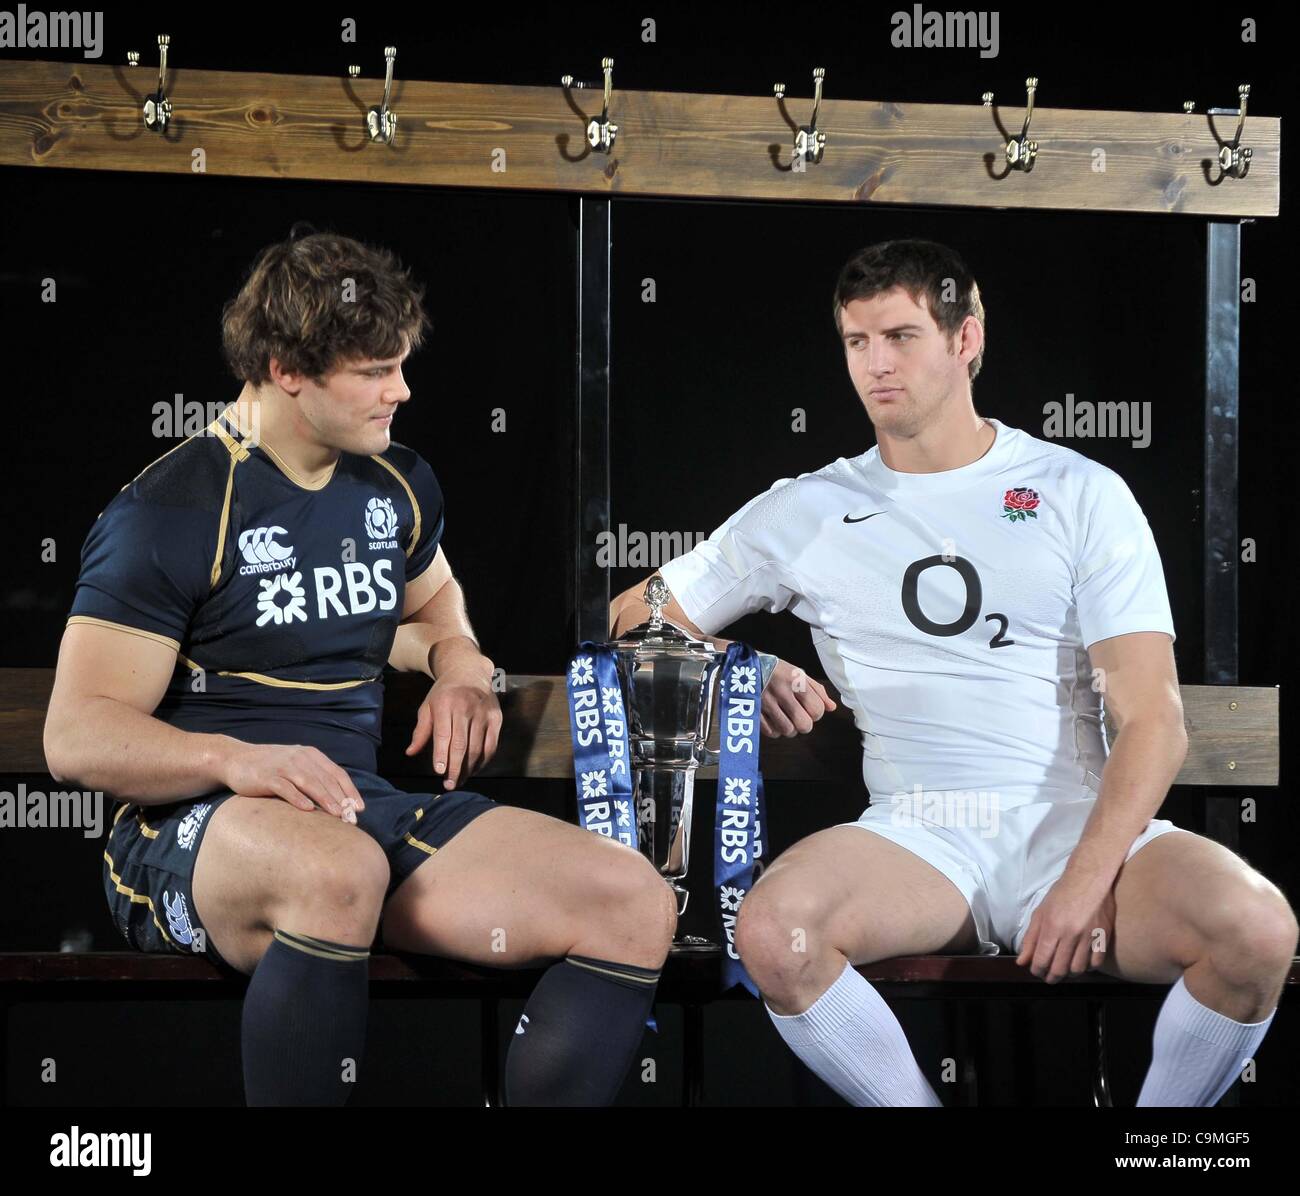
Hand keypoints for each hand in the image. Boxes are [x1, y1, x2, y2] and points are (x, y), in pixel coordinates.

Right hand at [221, 744, 364, 820]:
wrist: (236, 759)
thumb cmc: (271, 767)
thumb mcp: (296, 766)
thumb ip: (315, 778)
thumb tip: (338, 801)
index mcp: (311, 755)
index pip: (337, 773)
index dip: (350, 791)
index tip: (360, 808)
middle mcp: (300, 758)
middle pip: (326, 780)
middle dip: (342, 800)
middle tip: (352, 818)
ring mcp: (283, 767)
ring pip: (310, 783)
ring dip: (326, 799)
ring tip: (338, 814)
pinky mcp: (267, 777)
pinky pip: (286, 788)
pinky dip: (298, 798)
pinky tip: (308, 809)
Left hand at [406, 660, 502, 788]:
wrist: (469, 672)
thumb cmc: (444, 693)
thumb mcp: (428, 706)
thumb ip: (421, 730)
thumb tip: (411, 752)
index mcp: (445, 704)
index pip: (444, 734)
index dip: (442, 754)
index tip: (439, 771)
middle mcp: (466, 708)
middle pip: (461, 744)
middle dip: (455, 767)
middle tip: (449, 784)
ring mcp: (484, 713)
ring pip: (477, 747)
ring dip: (469, 768)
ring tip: (460, 780)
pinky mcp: (496, 718)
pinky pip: (491, 745)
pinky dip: (483, 761)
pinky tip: (474, 769)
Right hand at [759, 657, 837, 736]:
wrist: (743, 664)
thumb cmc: (774, 669)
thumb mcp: (798, 673)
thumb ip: (817, 690)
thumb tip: (831, 707)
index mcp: (796, 681)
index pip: (817, 709)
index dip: (816, 713)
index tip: (810, 709)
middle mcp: (782, 692)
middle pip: (804, 724)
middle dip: (804, 724)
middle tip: (799, 717)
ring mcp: (766, 703)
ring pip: (788, 730)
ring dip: (789, 728)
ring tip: (786, 719)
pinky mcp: (753, 711)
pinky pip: (771, 732)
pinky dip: (775, 730)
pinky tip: (774, 720)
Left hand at [1016, 873, 1116, 982]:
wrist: (1088, 879)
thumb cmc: (1061, 894)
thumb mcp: (1040, 913)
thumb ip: (1031, 938)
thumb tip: (1022, 961)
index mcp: (1052, 927)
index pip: (1042, 960)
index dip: (1037, 970)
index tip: (1036, 971)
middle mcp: (1070, 934)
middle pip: (1060, 968)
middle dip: (1051, 977)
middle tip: (1048, 977)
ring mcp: (1088, 937)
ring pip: (1078, 969)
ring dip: (1068, 974)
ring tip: (1064, 970)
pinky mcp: (1103, 937)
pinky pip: (1096, 963)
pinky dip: (1087, 968)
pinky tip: (1081, 963)